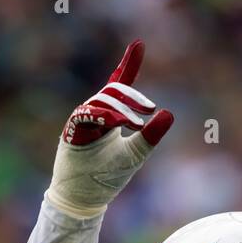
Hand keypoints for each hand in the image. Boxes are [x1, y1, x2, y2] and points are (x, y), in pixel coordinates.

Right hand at [46, 41, 173, 218]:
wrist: (84, 198)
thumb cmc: (107, 177)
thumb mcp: (136, 153)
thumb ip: (150, 135)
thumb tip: (170, 113)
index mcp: (110, 115)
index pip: (119, 84)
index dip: (128, 64)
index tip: (139, 44)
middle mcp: (95, 113)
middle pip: (113, 90)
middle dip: (131, 96)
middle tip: (150, 109)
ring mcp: (82, 121)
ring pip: (101, 101)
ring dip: (121, 110)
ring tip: (137, 125)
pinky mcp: (71, 131)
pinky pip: (85, 115)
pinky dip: (102, 116)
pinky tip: (116, 124)